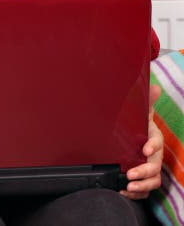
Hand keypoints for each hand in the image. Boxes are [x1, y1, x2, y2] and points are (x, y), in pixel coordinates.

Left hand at [122, 84, 162, 198]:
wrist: (128, 139)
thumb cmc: (134, 126)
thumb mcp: (137, 113)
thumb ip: (144, 101)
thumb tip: (154, 86)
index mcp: (152, 138)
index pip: (157, 142)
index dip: (152, 145)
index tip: (144, 148)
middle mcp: (153, 156)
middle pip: (155, 166)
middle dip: (144, 171)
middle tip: (130, 173)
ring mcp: (148, 169)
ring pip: (153, 181)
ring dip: (142, 186)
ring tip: (128, 187)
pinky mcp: (141, 180)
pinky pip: (144, 191)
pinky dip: (136, 195)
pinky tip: (123, 192)